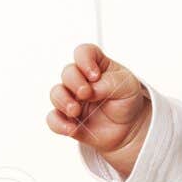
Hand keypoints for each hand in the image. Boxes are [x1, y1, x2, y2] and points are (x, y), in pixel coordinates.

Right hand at [47, 44, 151, 176]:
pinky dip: (59, 124)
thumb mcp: (128, 87)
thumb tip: (92, 89)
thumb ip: (110, 83)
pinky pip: (53, 119)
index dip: (85, 60)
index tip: (95, 75)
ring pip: (56, 93)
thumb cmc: (127, 101)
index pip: (84, 52)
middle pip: (67, 72)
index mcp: (97, 65)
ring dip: (63, 101)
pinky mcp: (67, 118)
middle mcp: (81, 80)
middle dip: (74, 82)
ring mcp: (72, 98)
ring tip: (76, 111)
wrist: (128, 128)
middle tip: (86, 93)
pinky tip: (72, 128)